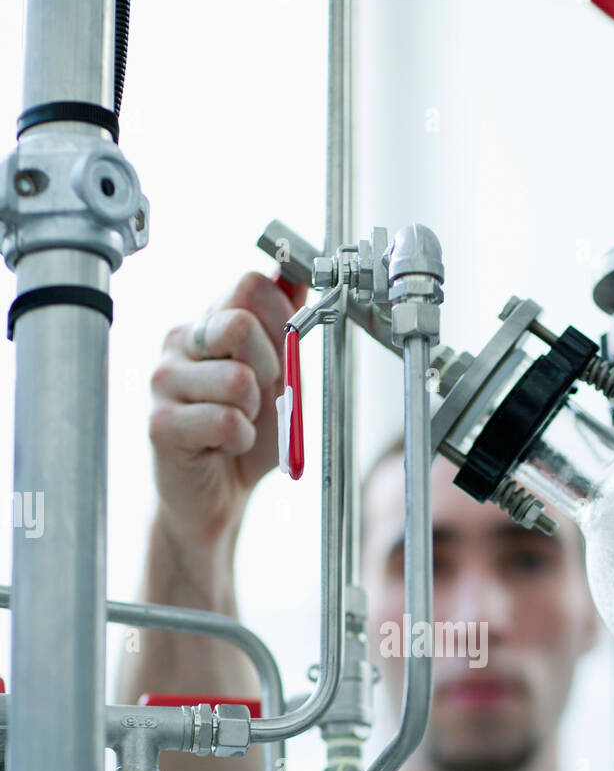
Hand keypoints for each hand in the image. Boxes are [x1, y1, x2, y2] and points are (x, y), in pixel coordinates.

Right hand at [148, 270, 306, 549]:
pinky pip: (225, 421)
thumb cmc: (245, 436)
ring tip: (238, 425)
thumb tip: (296, 274)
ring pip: (237, 380)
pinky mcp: (160, 423)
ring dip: (254, 412)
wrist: (219, 495)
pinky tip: (224, 447)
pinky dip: (240, 440)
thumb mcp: (278, 376)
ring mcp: (163, 381)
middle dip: (270, 367)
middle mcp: (179, 342)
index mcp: (207, 322)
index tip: (283, 356)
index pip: (250, 285)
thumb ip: (283, 326)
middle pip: (239, 324)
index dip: (282, 320)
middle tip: (259, 397)